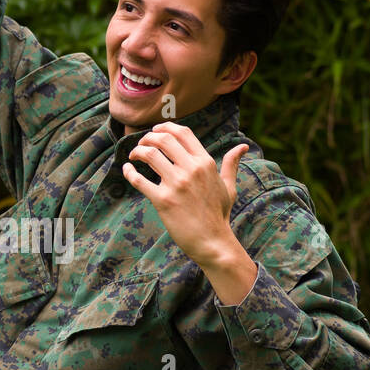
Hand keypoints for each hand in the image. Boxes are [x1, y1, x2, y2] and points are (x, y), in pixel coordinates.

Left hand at [123, 123, 249, 266]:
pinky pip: (139, 180)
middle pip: (164, 139)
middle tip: (142, 144)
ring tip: (134, 156)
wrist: (212, 242)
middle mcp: (191, 169)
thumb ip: (231, 164)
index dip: (166, 127)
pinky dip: (129, 172)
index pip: (183, 133)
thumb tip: (243, 147)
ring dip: (138, 151)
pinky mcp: (163, 200)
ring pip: (150, 155)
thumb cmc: (219, 215)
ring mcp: (177, 184)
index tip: (155, 131)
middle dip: (148, 137)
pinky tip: (127, 170)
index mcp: (205, 163)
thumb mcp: (228, 186)